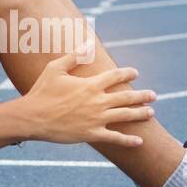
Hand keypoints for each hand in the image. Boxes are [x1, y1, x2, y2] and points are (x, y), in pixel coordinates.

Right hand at [18, 51, 155, 147]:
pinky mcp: (92, 134)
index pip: (115, 76)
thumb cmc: (42, 91)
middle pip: (126, 97)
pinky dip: (128, 140)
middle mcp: (97, 101)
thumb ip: (73, 57)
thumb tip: (87, 44)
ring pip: (125, 116)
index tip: (135, 73)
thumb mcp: (55, 68)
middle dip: (142, 95)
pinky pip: (115, 138)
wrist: (33, 117)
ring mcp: (96, 119)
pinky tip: (140, 142)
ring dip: (140, 114)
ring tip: (151, 112)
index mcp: (90, 85)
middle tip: (153, 95)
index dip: (127, 73)